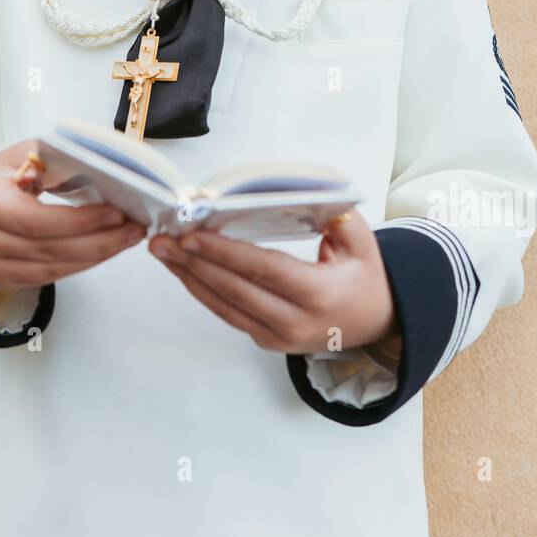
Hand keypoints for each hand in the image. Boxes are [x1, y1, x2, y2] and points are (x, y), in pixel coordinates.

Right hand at [0, 139, 146, 289]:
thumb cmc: (0, 175)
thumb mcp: (23, 154)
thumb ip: (57, 160)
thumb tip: (104, 172)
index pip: (35, 220)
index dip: (78, 221)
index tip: (115, 213)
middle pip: (50, 250)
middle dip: (99, 241)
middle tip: (135, 228)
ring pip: (54, 269)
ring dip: (97, 256)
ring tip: (128, 238)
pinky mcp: (5, 279)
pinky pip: (49, 278)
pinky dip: (81, 265)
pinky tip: (104, 250)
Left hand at [148, 210, 397, 354]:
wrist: (375, 325)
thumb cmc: (365, 278)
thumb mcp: (363, 244)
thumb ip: (339, 218)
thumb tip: (308, 195)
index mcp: (319, 295)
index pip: (264, 270)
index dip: (225, 253)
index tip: (191, 236)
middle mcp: (294, 322)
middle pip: (235, 290)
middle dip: (194, 263)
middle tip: (161, 239)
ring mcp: (277, 337)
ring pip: (223, 305)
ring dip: (188, 277)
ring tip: (161, 251)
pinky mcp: (265, 341)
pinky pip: (227, 314)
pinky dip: (201, 290)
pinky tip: (182, 270)